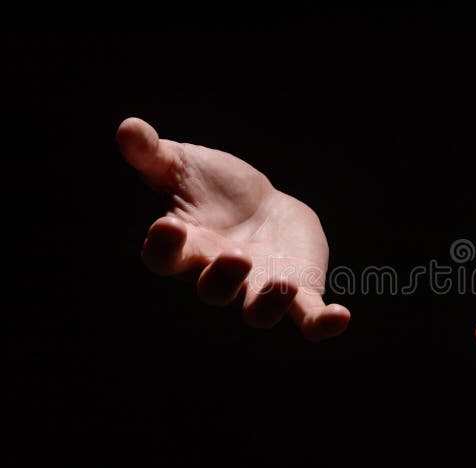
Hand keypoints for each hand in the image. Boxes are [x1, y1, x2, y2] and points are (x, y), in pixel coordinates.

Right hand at [118, 118, 349, 340]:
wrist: (263, 204)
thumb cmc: (214, 188)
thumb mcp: (183, 164)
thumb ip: (153, 154)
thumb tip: (127, 127)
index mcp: (186, 248)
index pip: (163, 258)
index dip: (163, 248)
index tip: (166, 225)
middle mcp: (219, 276)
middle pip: (212, 290)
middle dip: (222, 277)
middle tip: (234, 255)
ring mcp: (259, 287)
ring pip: (258, 312)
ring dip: (267, 303)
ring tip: (282, 283)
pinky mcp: (299, 290)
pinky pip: (307, 317)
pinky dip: (321, 323)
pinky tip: (340, 317)